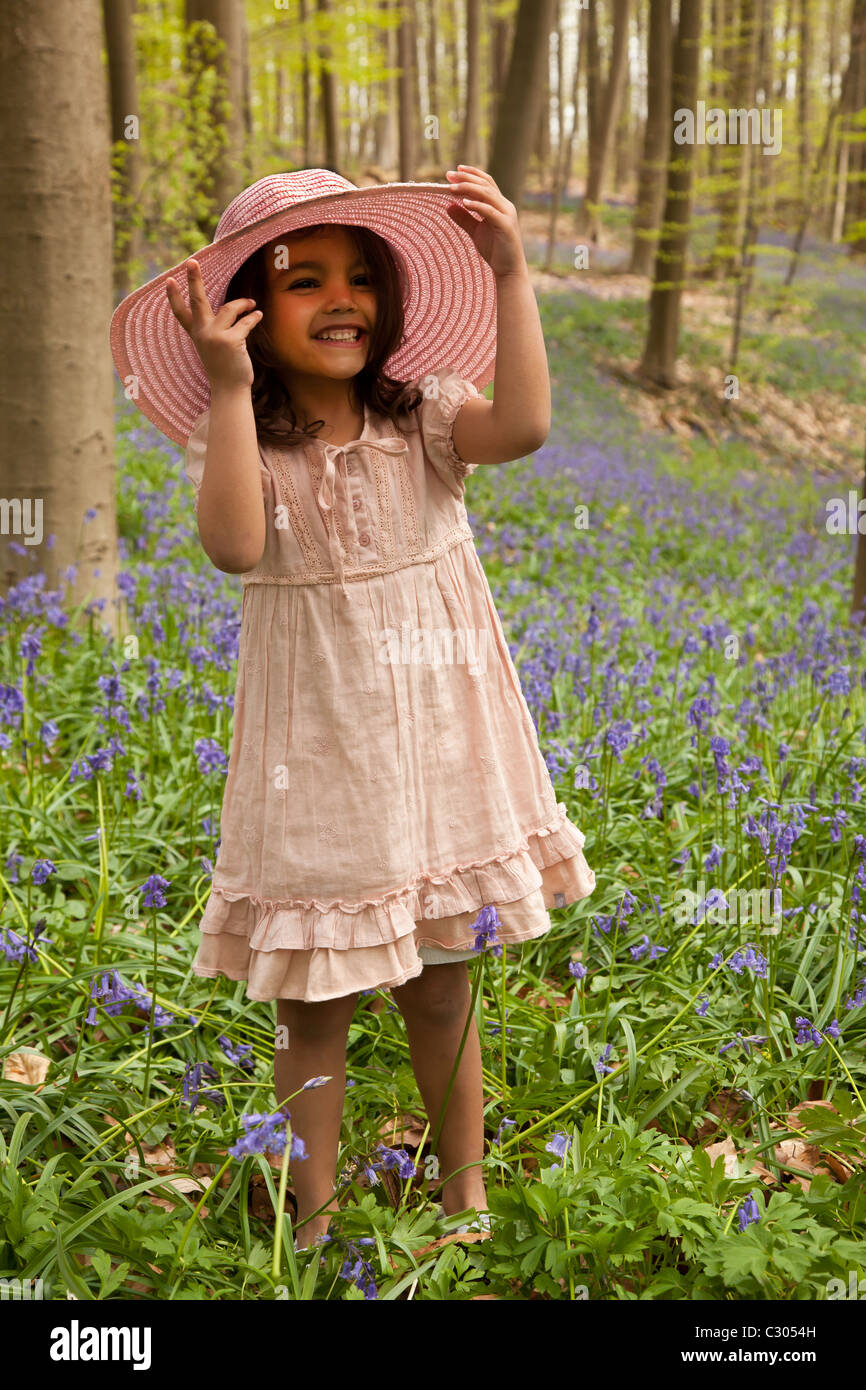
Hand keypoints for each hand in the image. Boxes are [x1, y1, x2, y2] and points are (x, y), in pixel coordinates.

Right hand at [166, 259, 261, 390]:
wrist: (229, 390)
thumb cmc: (224, 368)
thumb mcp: (213, 347)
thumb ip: (215, 328)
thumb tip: (231, 307)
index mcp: (196, 334)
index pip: (181, 313)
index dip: (174, 296)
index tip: (169, 279)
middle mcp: (203, 333)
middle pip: (197, 300)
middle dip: (194, 280)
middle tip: (191, 261)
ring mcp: (215, 336)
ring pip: (229, 308)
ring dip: (243, 303)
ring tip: (251, 303)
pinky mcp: (231, 341)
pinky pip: (245, 322)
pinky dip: (253, 317)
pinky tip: (257, 314)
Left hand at [444, 166, 526, 278]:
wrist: (509, 270)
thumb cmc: (495, 250)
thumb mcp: (475, 231)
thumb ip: (464, 218)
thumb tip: (448, 206)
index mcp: (499, 204)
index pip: (486, 182)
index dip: (471, 174)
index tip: (455, 170)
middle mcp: (505, 206)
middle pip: (485, 185)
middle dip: (466, 178)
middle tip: (448, 175)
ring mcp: (507, 215)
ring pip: (487, 195)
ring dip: (468, 189)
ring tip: (451, 188)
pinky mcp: (506, 226)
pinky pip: (490, 211)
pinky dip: (477, 205)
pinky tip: (464, 202)